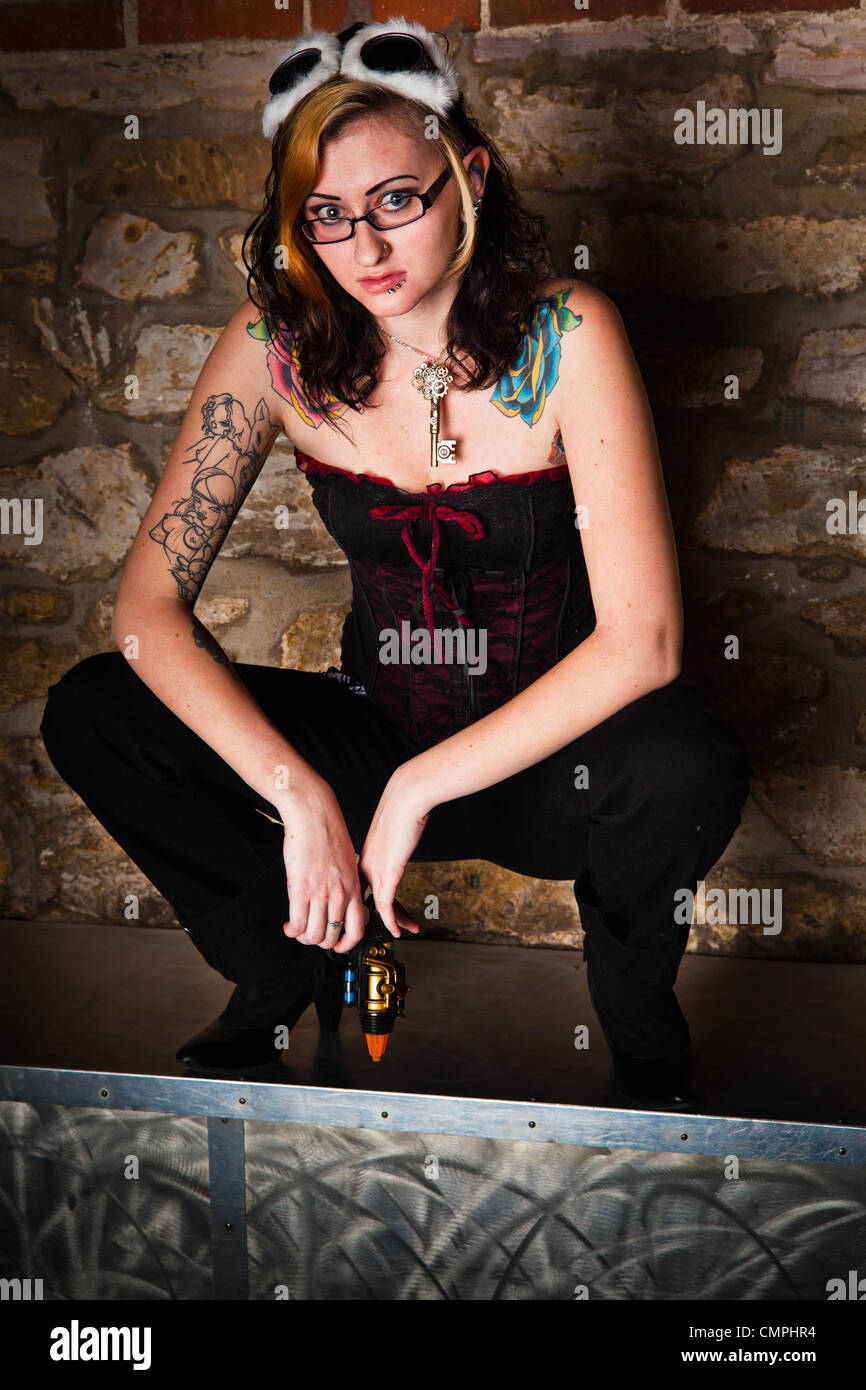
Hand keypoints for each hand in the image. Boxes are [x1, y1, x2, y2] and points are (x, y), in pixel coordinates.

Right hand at [278, 775, 366, 951]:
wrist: (314, 815)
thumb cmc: (329, 833)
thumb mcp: (348, 863)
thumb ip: (345, 884)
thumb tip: (338, 901)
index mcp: (354, 888)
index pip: (357, 930)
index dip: (345, 945)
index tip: (336, 947)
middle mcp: (340, 895)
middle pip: (331, 937)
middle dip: (319, 942)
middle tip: (310, 935)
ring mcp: (321, 894)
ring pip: (313, 935)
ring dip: (303, 938)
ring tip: (297, 930)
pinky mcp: (301, 889)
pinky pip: (297, 923)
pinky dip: (292, 930)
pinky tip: (289, 924)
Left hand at [353, 772, 432, 945]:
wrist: (406, 800)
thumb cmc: (401, 810)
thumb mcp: (390, 832)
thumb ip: (389, 845)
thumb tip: (395, 848)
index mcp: (364, 857)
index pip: (361, 888)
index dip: (366, 904)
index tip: (376, 913)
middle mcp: (366, 866)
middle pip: (366, 900)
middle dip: (377, 917)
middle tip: (390, 926)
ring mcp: (375, 871)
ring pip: (376, 906)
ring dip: (391, 922)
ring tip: (403, 930)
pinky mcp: (388, 873)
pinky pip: (386, 905)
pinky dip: (391, 920)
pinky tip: (397, 929)